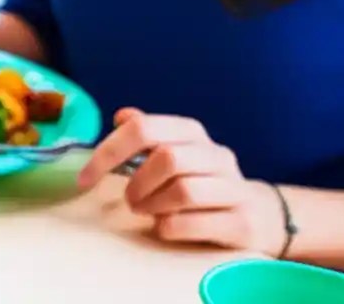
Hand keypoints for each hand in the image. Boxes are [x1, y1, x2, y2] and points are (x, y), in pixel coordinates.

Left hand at [80, 108, 285, 254]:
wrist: (259, 215)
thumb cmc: (201, 182)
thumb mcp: (174, 153)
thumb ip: (147, 137)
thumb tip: (120, 115)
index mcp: (192, 132)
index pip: (144, 128)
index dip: (108, 152)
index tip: (84, 179)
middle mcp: (216, 154)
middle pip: (167, 158)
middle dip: (137, 183)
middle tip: (129, 200)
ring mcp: (234, 188)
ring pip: (183, 190)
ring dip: (152, 206)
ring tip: (145, 212)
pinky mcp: (242, 221)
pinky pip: (194, 223)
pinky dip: (169, 227)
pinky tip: (165, 227)